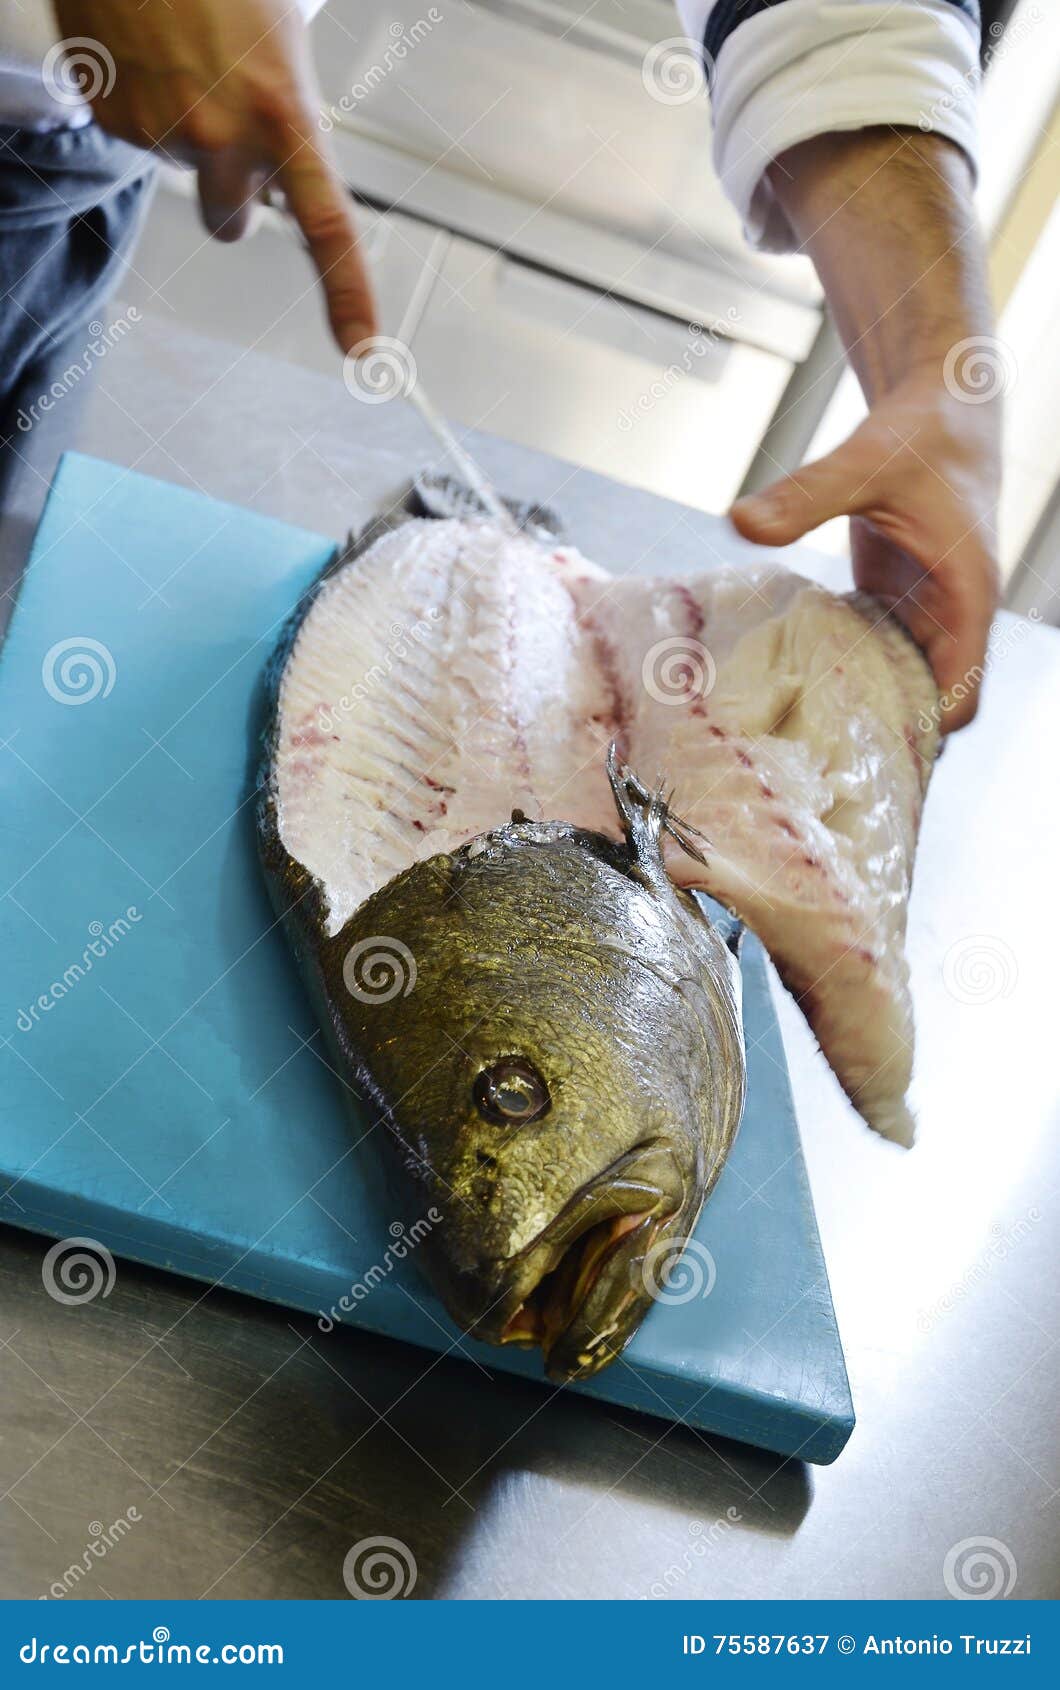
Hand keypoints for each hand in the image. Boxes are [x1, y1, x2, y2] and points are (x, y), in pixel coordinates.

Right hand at [51, 0, 377, 354]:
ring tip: (181, 61)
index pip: (329, 226)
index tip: (365, 349)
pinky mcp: (111, 117)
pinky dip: (143, 102)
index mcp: (283, 114)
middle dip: (234, 197)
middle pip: (232, 224)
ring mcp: (161, 132)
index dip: (350, 295)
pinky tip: (147, 52)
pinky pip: (136, 134)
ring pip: (181, 170)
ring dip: (186, 135)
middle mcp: (222, 137)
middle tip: (227, 131)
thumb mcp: (279, 40)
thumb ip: (285, 117)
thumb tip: (281, 171)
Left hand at [731, 371, 999, 730]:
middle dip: (883, 738)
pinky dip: (848, 679)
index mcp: (966, 598)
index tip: (859, 753)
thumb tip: (740, 521)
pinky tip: (795, 693)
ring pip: (906, 688)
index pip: (959, 694)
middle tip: (811, 764)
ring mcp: (927, 614)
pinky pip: (880, 659)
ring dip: (862, 713)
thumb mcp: (861, 462)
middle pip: (931, 707)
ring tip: (798, 742)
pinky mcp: (898, 605)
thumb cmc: (918, 431)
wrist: (939, 403)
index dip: (920, 731)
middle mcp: (953, 616)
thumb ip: (804, 495)